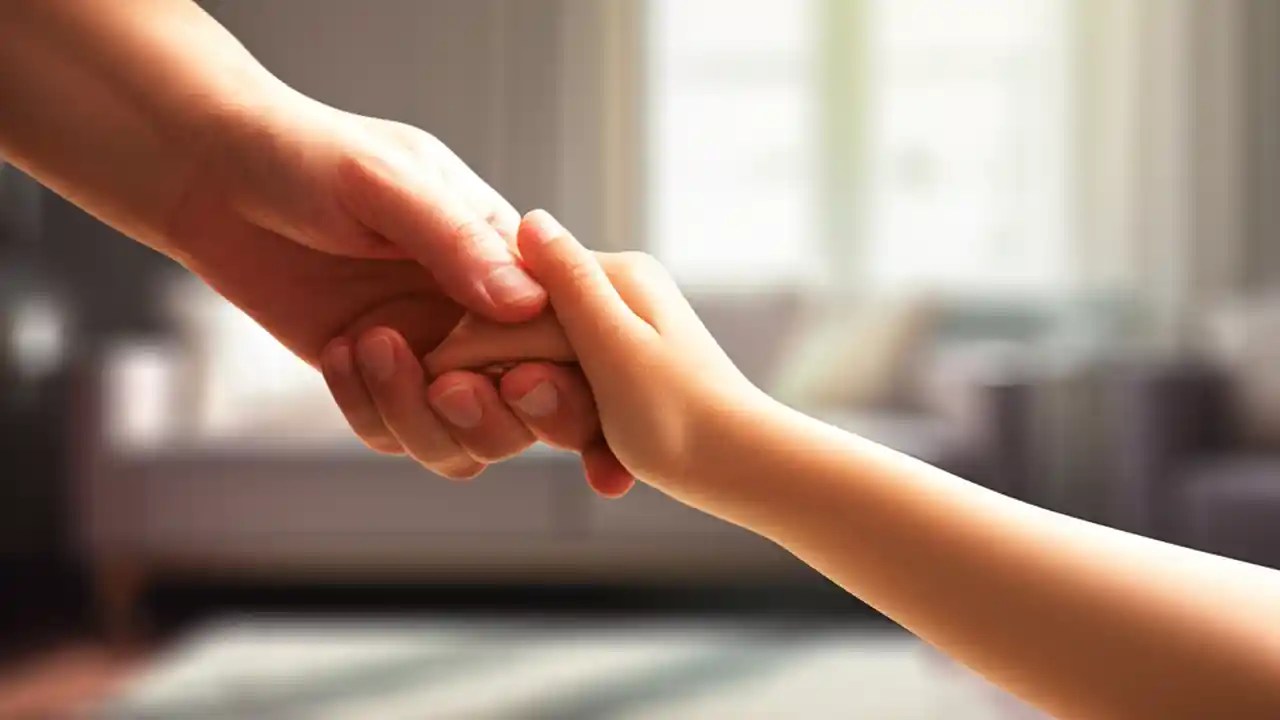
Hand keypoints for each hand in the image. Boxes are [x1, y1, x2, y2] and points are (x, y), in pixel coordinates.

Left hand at [169, 92, 628, 487]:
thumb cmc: (307, 156)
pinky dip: (368, 411)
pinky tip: (335, 352)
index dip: (574, 379)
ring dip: (421, 417)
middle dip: (496, 416)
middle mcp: (484, 319)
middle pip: (534, 412)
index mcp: (513, 262)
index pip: (576, 336)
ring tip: (368, 344)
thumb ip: (456, 243)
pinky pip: (399, 436)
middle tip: (448, 384)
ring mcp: (432, 356)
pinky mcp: (378, 383)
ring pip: (468, 442)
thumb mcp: (386, 183)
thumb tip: (529, 304)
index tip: (527, 385)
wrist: (212, 175)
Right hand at [426, 210, 768, 494]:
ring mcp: (621, 334)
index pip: (512, 297)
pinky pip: (572, 392)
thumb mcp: (615, 347)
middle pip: (526, 331)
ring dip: (544, 410)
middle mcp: (618, 294)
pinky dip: (570, 426)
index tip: (438, 384)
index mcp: (615, 276)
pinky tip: (595, 461)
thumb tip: (532, 218)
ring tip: (587, 437)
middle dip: (511, 381)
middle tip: (522, 413)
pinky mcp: (625, 372)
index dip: (470, 344)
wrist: (748, 469)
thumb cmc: (683, 417)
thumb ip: (569, 285)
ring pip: (545, 365)